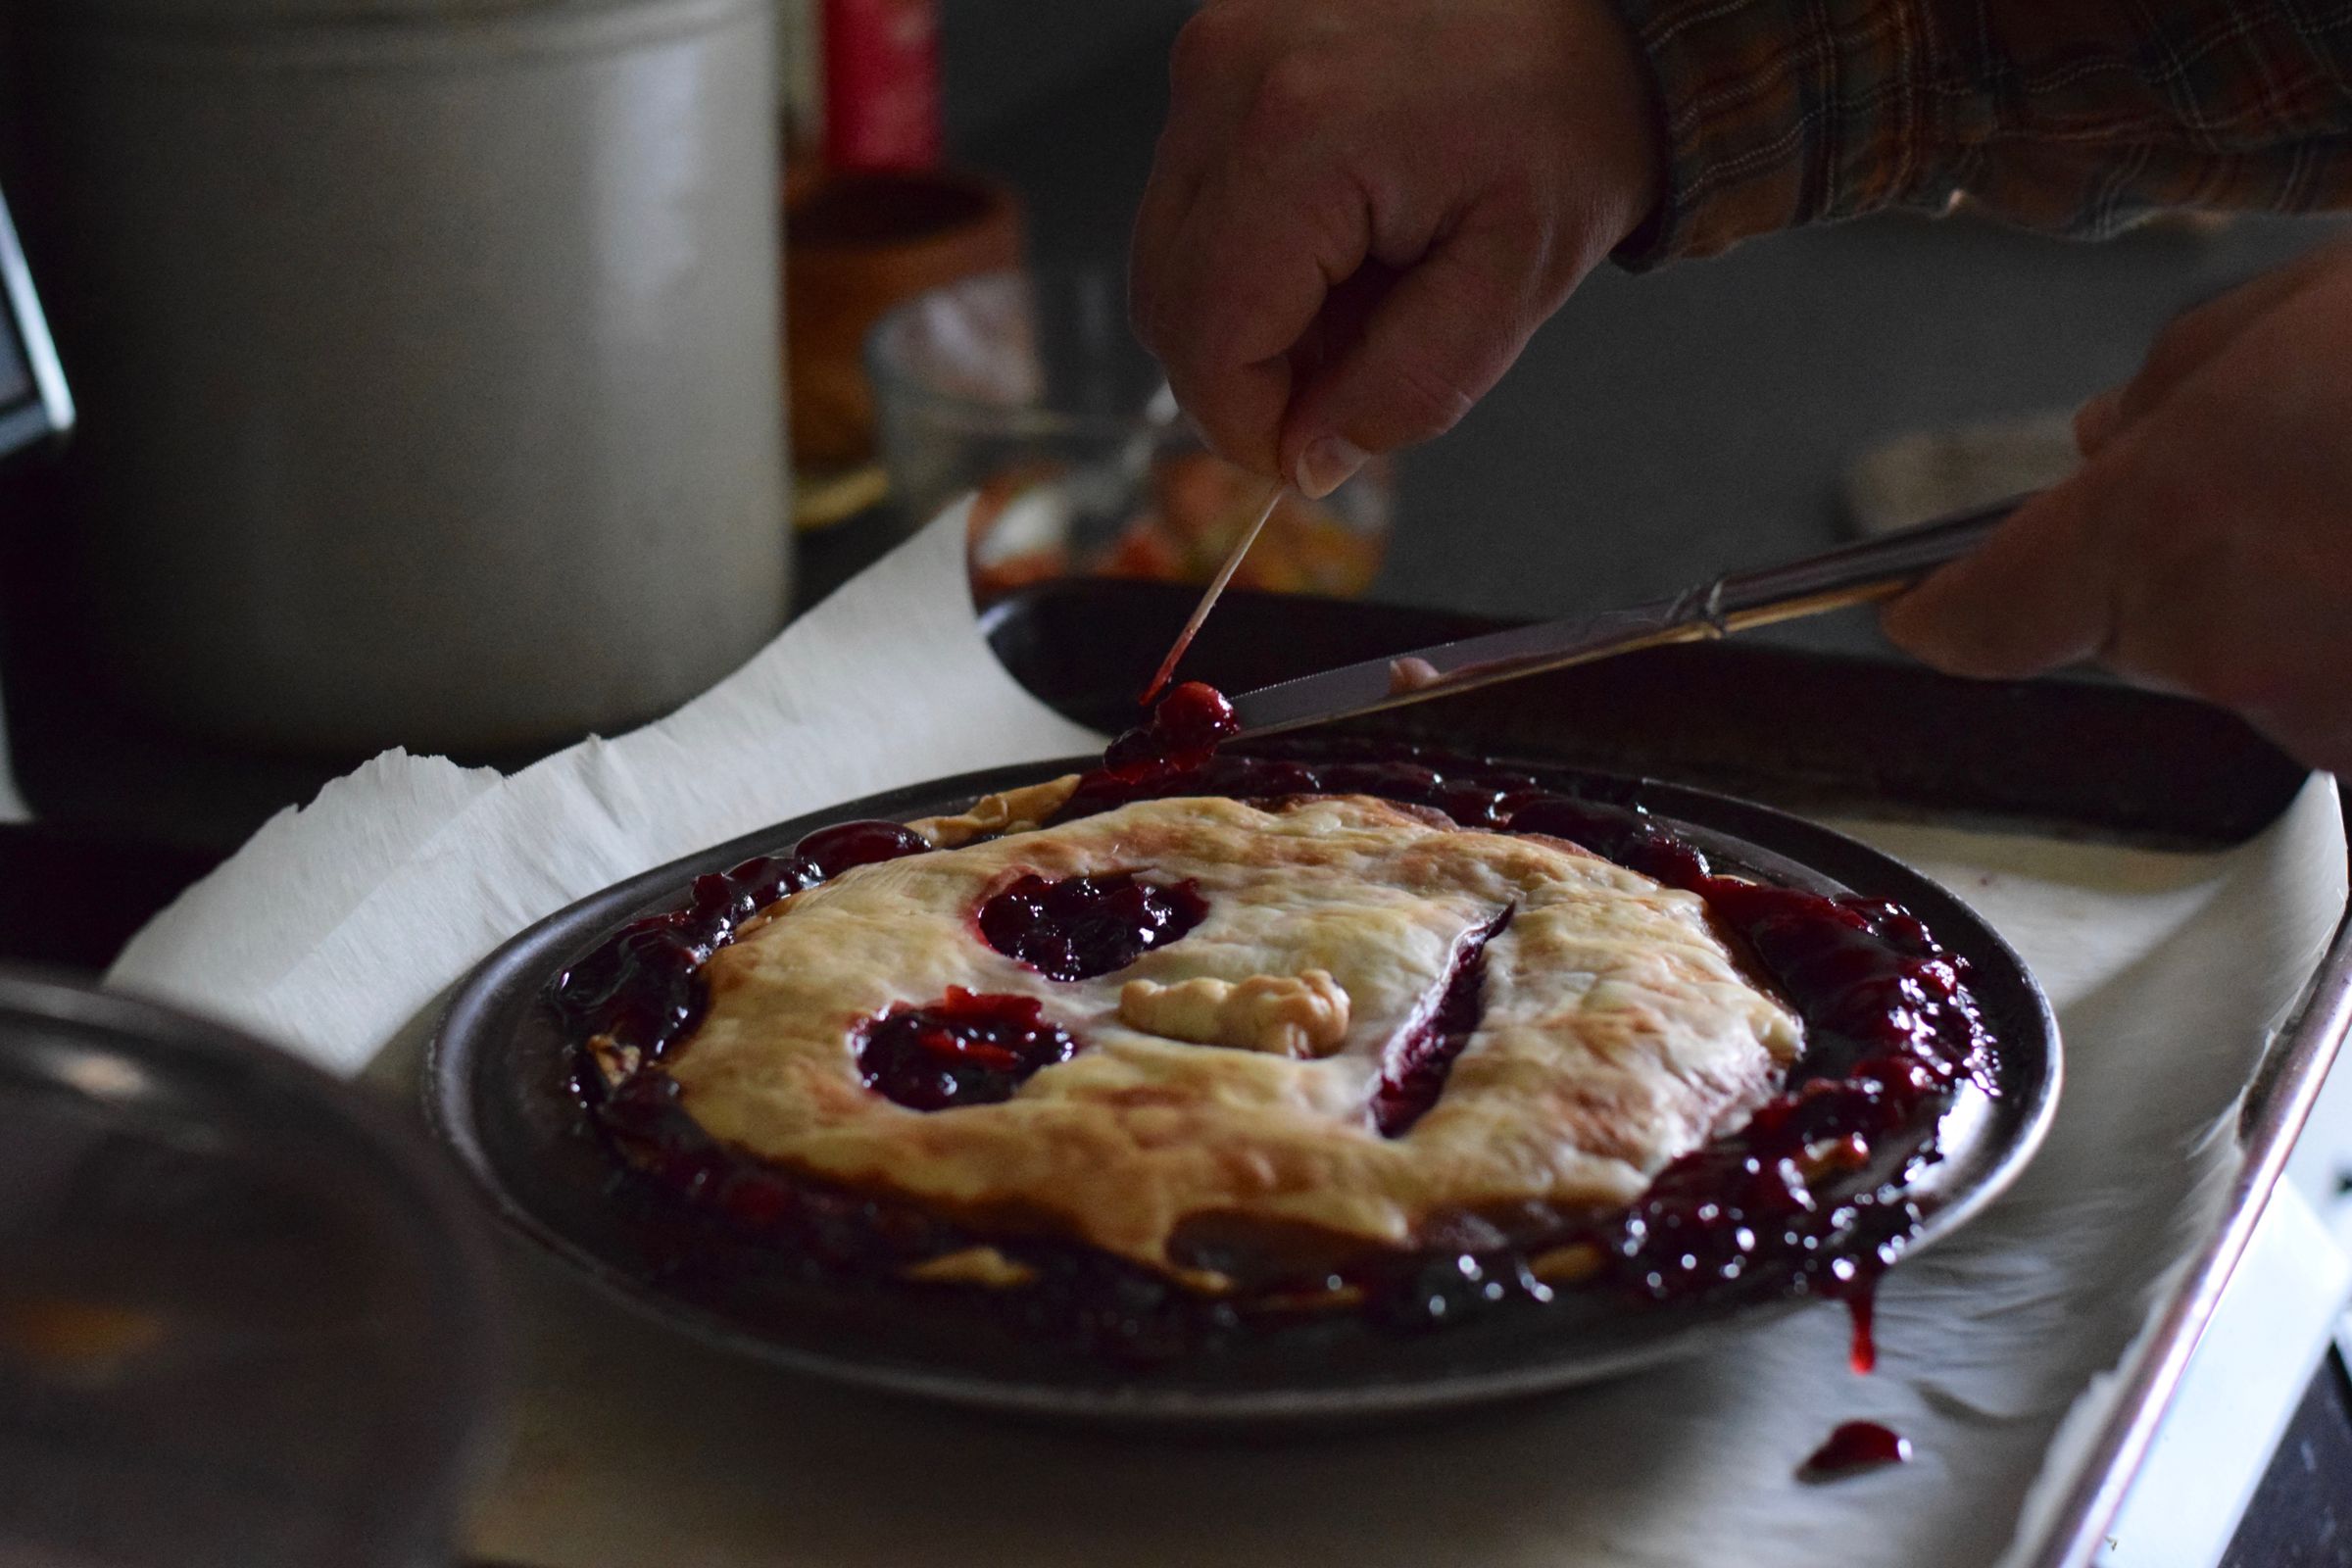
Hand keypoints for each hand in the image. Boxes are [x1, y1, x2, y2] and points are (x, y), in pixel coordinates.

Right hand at [1129, 0, 1663, 496]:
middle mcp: (1230, 79)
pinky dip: (1248, 252)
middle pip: (1168, 302)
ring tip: (1356, 292)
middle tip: (1349, 373)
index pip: (1205, 341)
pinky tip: (1336, 239)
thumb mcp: (1514, 285)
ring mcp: (1214, 55)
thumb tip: (1307, 460)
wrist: (1596, 14)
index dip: (1245, 427)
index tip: (1309, 455)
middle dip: (1246, 373)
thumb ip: (1406, 390)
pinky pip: (1190, 201)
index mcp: (1301, 135)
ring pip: (1170, 258)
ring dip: (1246, 312)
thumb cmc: (1568, 124)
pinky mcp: (1216, 53)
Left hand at [1884, 240, 2351, 773]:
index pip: (1993, 609)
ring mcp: (2328, 714)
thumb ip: (2178, 384)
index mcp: (2158, 525)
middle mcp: (2222, 643)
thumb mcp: (2298, 312)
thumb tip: (2110, 438)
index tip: (1921, 616)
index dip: (1948, 612)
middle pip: (2149, 625)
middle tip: (2311, 471)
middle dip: (2199, 556)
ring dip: (2309, 600)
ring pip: (2264, 666)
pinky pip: (2351, 706)